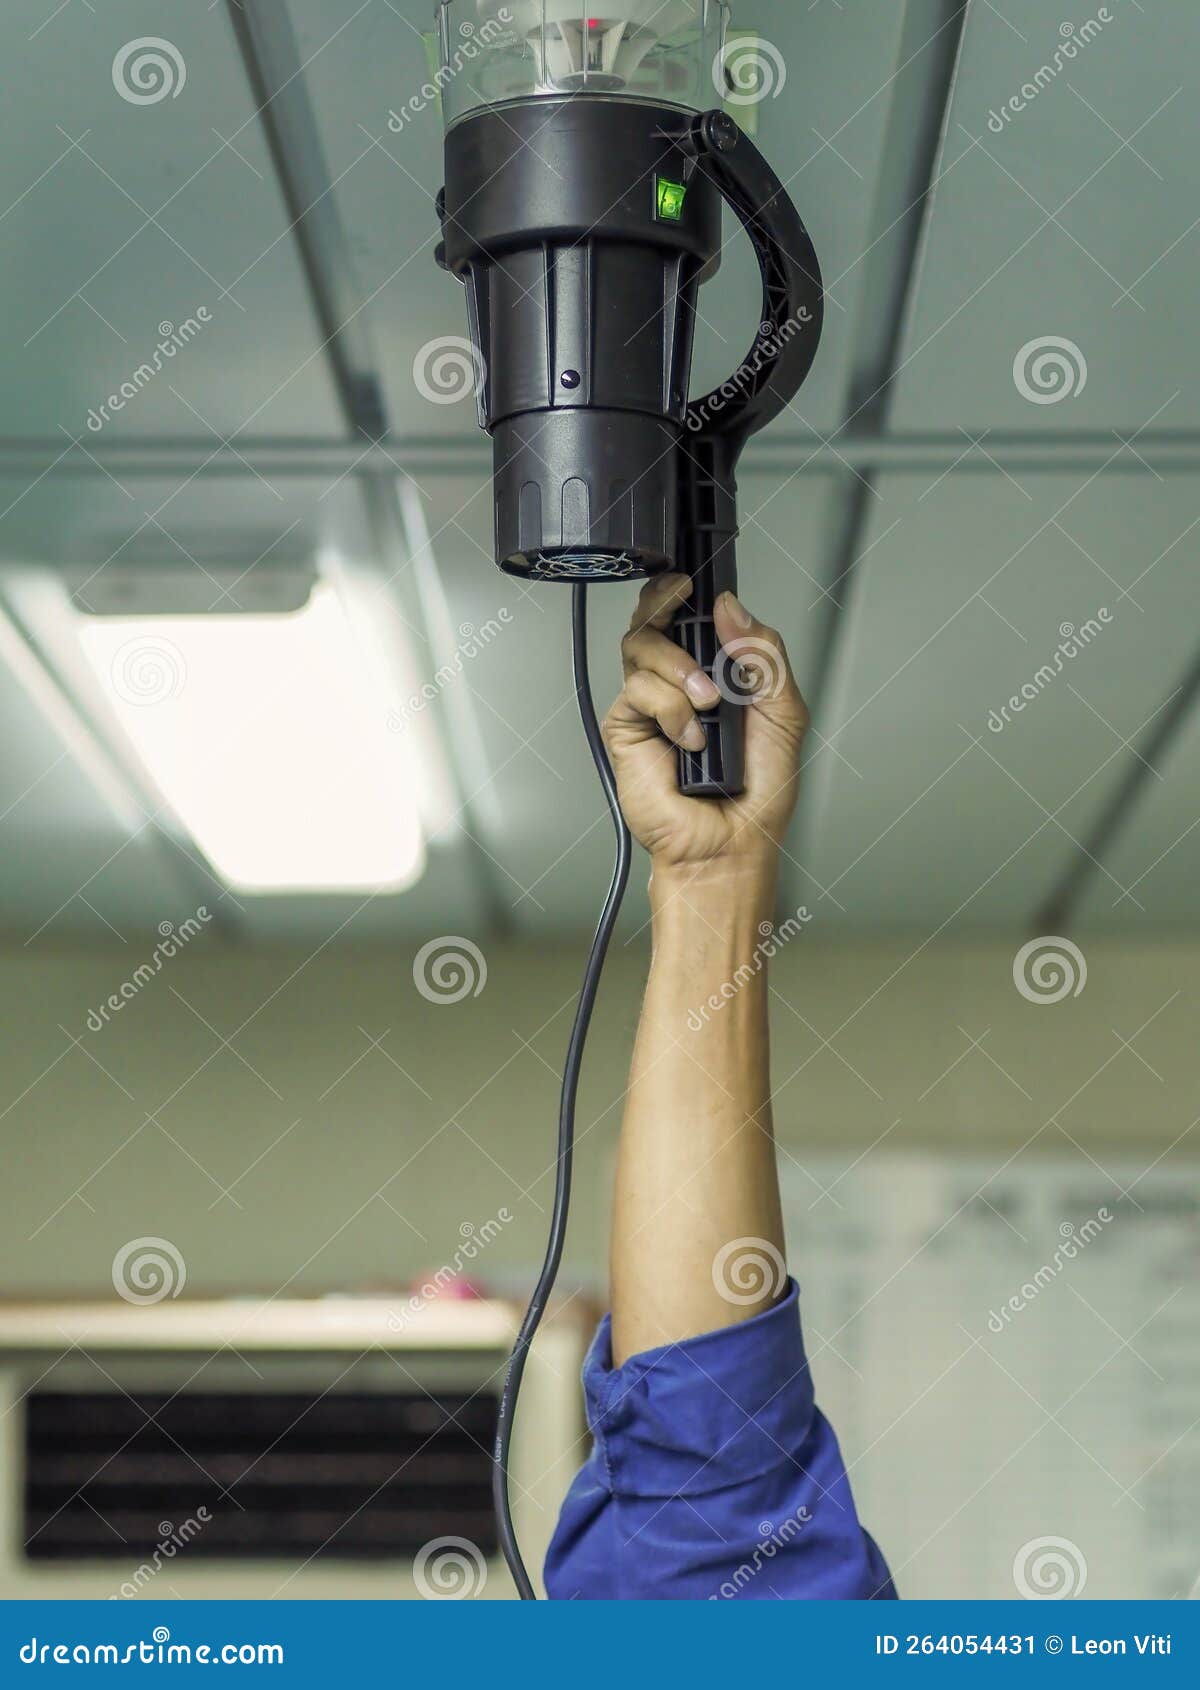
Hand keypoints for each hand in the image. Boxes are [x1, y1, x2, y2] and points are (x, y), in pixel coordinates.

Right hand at [601, 573, 808, 872]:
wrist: (732, 840)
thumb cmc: (759, 790)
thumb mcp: (783, 711)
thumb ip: (763, 654)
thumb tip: (731, 608)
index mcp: (716, 672)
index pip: (689, 615)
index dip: (683, 591)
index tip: (694, 581)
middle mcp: (678, 682)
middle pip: (653, 618)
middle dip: (665, 601)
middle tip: (681, 598)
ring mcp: (650, 704)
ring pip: (642, 645)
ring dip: (680, 667)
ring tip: (708, 703)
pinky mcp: (627, 726)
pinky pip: (638, 689)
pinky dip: (671, 709)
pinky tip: (690, 739)